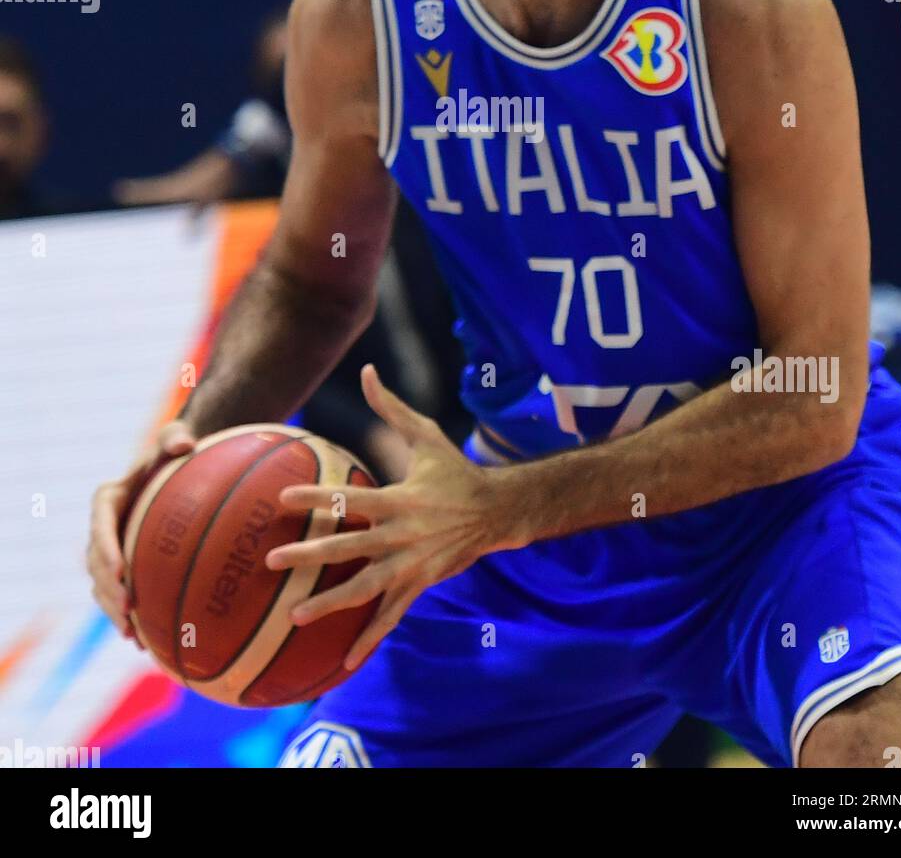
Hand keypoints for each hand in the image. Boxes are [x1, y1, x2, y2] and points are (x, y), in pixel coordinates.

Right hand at [86, 420, 196, 642]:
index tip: (120, 572)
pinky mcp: (124, 568)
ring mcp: (111, 551)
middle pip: (96, 564)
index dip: (106, 550)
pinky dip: (129, 618)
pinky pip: (119, 597)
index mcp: (109, 499)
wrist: (176, 470)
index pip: (100, 525)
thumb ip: (175, 437)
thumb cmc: (176, 453)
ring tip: (133, 634)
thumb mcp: (174, 439)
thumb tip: (185, 441)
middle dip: (108, 591)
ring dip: (113, 611)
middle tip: (129, 610)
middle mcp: (104, 528)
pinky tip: (146, 643)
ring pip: (102, 587)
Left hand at [266, 365, 504, 670]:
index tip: (280, 501)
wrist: (497, 512)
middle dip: (309, 556)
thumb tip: (366, 371)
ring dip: (330, 604)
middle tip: (271, 561)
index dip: (316, 500)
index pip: (350, 500)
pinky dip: (369, 638)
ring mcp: (411, 565)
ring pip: (365, 589)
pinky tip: (344, 661)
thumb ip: (391, 408)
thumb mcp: (426, 436)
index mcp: (399, 499)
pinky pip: (391, 615)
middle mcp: (402, 535)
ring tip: (294, 615)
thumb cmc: (454, 470)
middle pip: (349, 549)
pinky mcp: (420, 585)